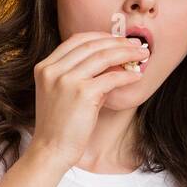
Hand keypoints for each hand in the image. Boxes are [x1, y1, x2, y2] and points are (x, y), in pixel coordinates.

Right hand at [29, 31, 150, 167]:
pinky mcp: (82, 93)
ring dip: (126, 53)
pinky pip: (111, 78)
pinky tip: (136, 77)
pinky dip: (127, 76)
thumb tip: (113, 62)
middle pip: (92, 45)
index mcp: (45, 66)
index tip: (118, 39)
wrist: (51, 150)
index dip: (101, 37)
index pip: (76, 40)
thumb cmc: (60, 125)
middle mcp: (53, 70)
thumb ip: (80, 75)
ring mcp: (66, 80)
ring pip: (103, 56)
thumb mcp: (62, 93)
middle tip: (136, 44)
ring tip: (141, 56)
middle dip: (118, 42)